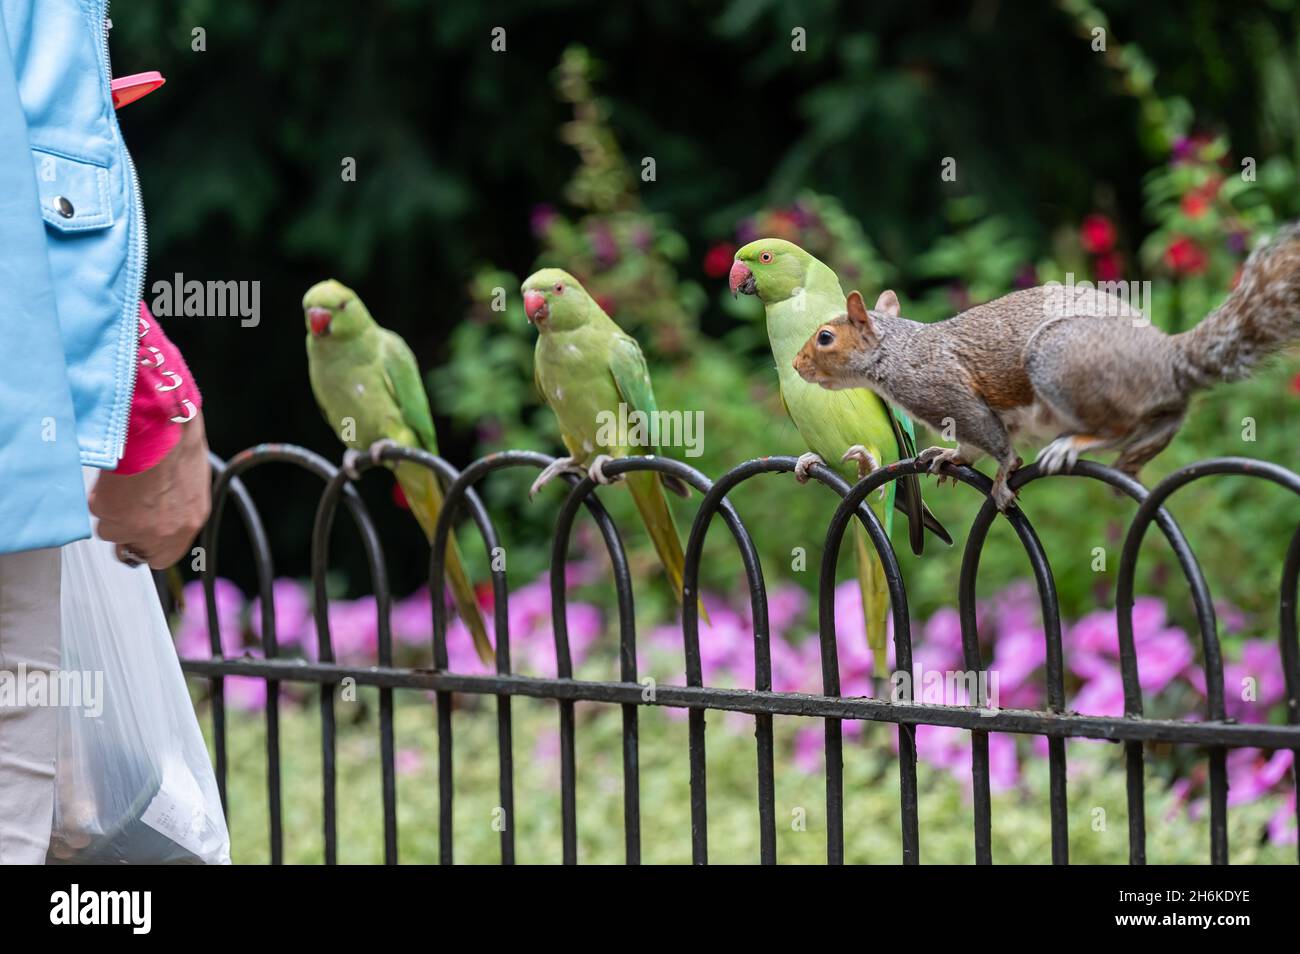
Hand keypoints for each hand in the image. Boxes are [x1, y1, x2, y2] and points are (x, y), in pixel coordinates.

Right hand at [90, 411, 211, 568]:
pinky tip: (116, 473)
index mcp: (189, 522)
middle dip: (126, 531)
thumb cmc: (177, 441)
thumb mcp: (190, 480)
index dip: (149, 545)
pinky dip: (100, 492)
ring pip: (110, 527)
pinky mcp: (108, 513)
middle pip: (132, 549)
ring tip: (125, 480)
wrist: (158, 424)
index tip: (142, 534)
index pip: (164, 557)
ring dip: (112, 508)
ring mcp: (134, 526)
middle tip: (125, 506)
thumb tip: (164, 508)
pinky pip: (96, 508)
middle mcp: (164, 531)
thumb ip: (177, 505)